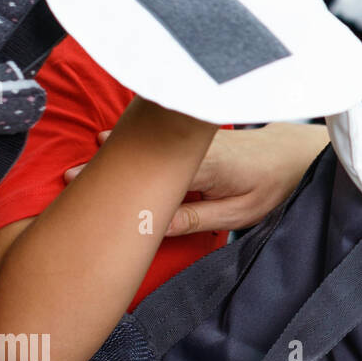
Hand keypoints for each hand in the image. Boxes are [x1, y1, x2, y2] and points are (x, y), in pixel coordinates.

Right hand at [65, 121, 327, 234]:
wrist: (292, 154)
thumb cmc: (270, 185)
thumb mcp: (239, 213)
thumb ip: (196, 218)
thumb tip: (153, 226)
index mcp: (206, 164)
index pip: (154, 173)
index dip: (119, 181)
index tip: (83, 186)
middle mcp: (194, 145)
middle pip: (142, 153)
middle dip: (107, 164)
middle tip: (69, 178)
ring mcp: (191, 136)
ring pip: (146, 142)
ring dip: (117, 151)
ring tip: (83, 161)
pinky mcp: (191, 134)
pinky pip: (156, 137)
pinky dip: (132, 142)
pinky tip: (106, 142)